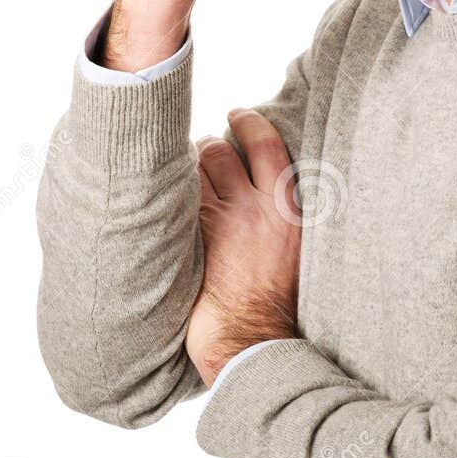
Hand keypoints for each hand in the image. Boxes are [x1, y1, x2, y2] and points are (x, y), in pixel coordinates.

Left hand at [185, 108, 303, 386]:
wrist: (254, 341)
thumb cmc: (279, 306)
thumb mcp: (297, 252)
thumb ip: (284, 218)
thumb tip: (270, 193)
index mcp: (288, 208)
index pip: (266, 144)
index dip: (247, 123)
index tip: (237, 116)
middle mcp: (257, 207)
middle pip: (221, 150)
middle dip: (207, 145)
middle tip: (200, 151)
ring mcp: (223, 221)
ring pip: (193, 170)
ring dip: (182, 167)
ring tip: (177, 177)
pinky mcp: (196, 238)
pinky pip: (175, 198)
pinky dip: (166, 194)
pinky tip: (159, 200)